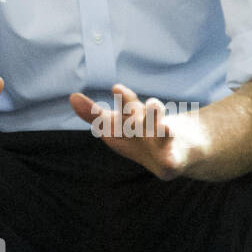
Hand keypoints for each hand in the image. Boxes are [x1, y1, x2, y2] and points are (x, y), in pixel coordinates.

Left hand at [69, 83, 197, 180]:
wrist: (179, 152)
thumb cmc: (139, 137)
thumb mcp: (115, 126)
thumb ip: (94, 114)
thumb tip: (72, 96)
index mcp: (136, 117)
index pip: (129, 106)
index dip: (124, 99)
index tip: (117, 88)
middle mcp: (151, 125)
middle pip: (142, 115)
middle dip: (133, 109)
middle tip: (125, 100)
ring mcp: (163, 143)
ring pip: (161, 131)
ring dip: (156, 122)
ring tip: (157, 118)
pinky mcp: (171, 163)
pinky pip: (170, 160)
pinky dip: (169, 158)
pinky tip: (168, 159)